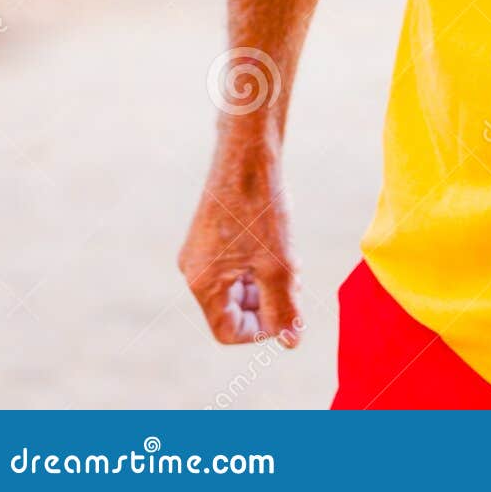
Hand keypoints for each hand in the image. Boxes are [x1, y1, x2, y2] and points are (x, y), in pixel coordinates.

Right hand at [179, 143, 302, 345]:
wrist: (247, 149)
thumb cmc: (260, 206)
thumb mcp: (278, 263)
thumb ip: (284, 306)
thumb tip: (291, 341)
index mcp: (202, 283)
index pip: (228, 331)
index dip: (262, 331)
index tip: (290, 311)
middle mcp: (194, 269)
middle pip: (234, 308)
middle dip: (268, 302)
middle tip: (296, 279)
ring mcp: (201, 250)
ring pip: (239, 285)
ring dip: (268, 281)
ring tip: (292, 260)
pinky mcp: (213, 232)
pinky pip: (237, 263)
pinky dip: (261, 262)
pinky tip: (282, 243)